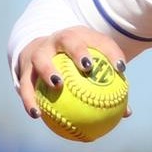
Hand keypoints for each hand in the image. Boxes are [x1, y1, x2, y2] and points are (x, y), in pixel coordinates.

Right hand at [15, 27, 129, 121]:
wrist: (43, 52)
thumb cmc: (77, 63)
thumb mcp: (94, 68)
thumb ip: (109, 87)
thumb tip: (126, 112)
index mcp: (80, 37)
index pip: (100, 41)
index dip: (111, 52)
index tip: (120, 69)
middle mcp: (58, 40)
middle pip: (67, 39)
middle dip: (77, 51)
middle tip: (86, 67)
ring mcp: (40, 51)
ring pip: (40, 58)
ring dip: (47, 70)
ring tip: (57, 86)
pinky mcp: (25, 67)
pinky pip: (26, 83)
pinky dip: (29, 98)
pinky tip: (37, 114)